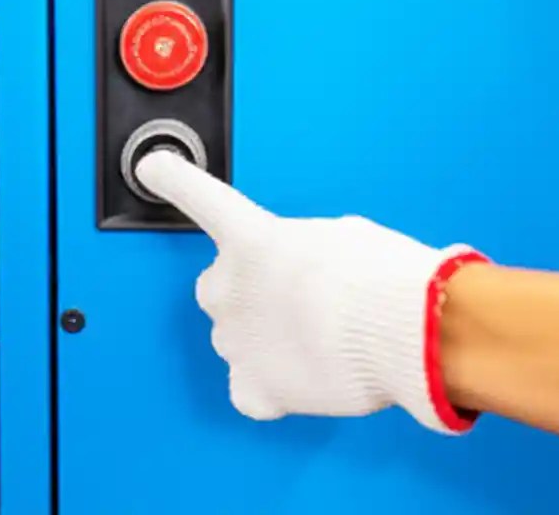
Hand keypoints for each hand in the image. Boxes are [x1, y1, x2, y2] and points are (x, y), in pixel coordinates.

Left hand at [134, 150, 480, 433]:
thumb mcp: (347, 236)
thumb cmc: (384, 278)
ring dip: (266, 338)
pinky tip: (301, 378)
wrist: (404, 330)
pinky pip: (248, 391)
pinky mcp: (253, 385)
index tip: (154, 167)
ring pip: (236, 338)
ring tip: (320, 339)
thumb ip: (308, 250)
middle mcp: (230, 285)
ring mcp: (235, 338)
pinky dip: (269, 390)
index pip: (201, 197)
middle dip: (252, 293)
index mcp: (253, 237)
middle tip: (302, 300)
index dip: (174, 179)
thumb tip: (312, 275)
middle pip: (220, 287)